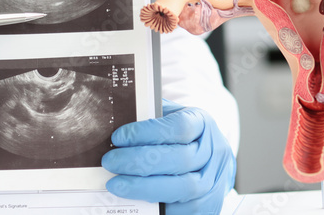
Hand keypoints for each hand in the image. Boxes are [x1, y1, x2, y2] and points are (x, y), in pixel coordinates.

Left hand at [102, 99, 235, 213]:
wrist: (210, 165)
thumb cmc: (181, 139)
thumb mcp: (169, 119)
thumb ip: (149, 117)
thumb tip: (116, 121)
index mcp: (203, 124)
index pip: (179, 127)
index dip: (146, 132)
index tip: (118, 137)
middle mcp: (213, 153)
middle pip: (179, 159)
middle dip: (139, 161)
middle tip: (110, 162)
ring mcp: (212, 183)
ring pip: (182, 187)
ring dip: (144, 187)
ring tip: (115, 184)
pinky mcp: (207, 207)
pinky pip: (180, 210)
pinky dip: (154, 205)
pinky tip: (133, 201)